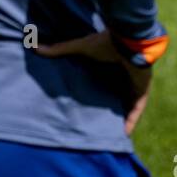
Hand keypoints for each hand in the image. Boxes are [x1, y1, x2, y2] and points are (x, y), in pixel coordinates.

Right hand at [35, 29, 152, 135]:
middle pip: (115, 99)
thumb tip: (35, 47)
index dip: (96, 97)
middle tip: (95, 127)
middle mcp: (123, 79)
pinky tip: (123, 134)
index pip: (104, 85)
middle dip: (107, 112)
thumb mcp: (80, 47)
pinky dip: (130, 121)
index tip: (85, 109)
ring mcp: (134, 86)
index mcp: (110, 69)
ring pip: (127, 107)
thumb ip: (59, 49)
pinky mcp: (141, 91)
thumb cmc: (105, 43)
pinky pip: (137, 110)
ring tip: (109, 135)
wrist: (129, 40)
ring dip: (119, 119)